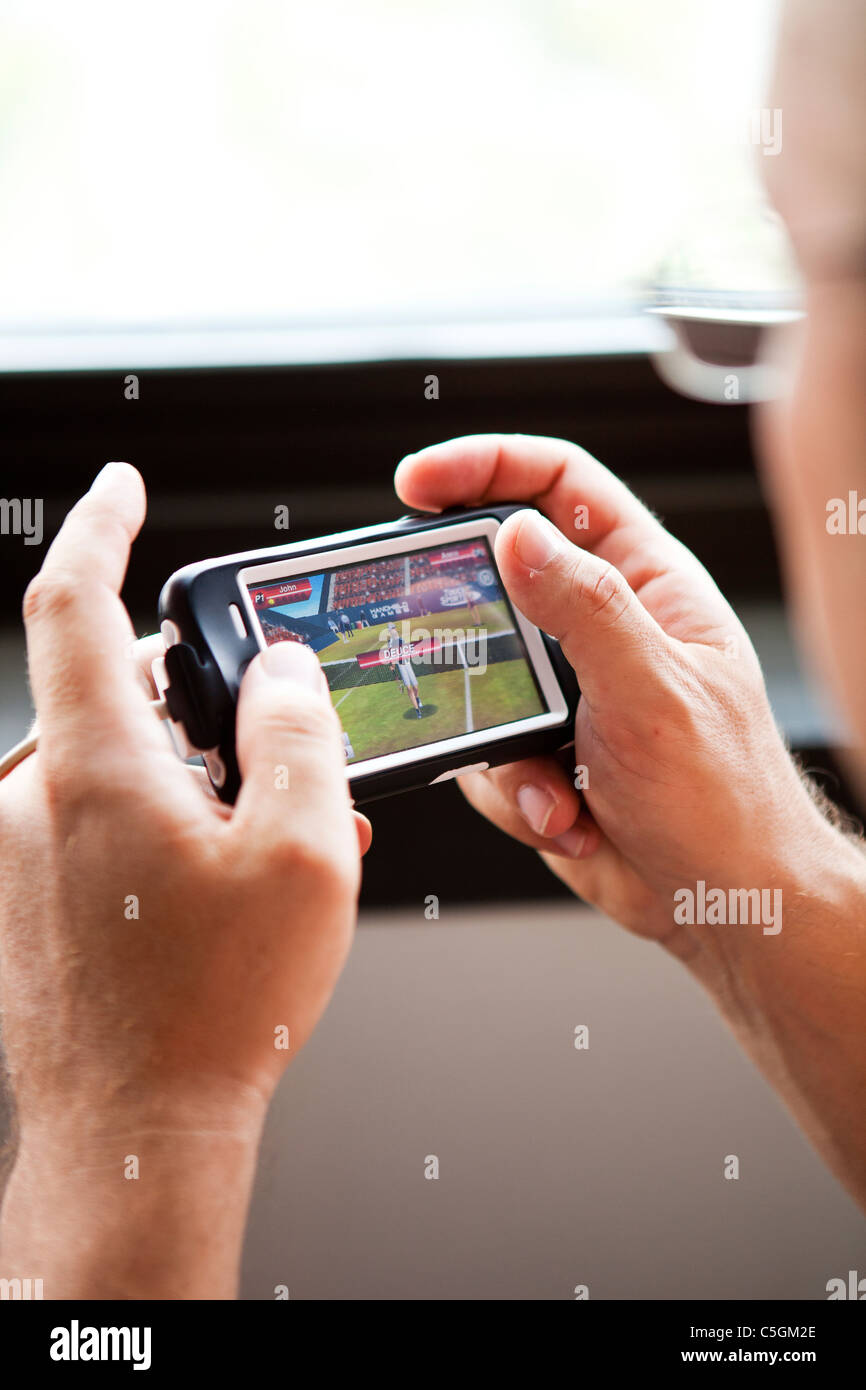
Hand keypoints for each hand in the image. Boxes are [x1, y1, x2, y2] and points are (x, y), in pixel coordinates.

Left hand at [0, 462, 367, 1294]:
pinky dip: (156, 818)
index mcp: (93, 768)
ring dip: (190, 771)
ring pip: (109, 757)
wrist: (137, 1134)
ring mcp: (17, 856)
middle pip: (113, 686)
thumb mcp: (304, 851)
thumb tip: (281, 668)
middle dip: (197, 693)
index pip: (72, 599)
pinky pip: (89, 818)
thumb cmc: (218, 1010)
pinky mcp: (22, 899)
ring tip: (270, 835)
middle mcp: (33, 802)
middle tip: (277, 737)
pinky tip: (221, 873)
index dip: (100, 525)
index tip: (122, 486)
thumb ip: (298, 730)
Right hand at [397, 434, 837, 946]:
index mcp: (646, 584)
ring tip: (557, 788)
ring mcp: (566, 693)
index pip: (561, 484)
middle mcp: (601, 628)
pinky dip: (514, 796)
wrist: (721, 904)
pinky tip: (567, 819)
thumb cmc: (725, 798)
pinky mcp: (539, 753)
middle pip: (497, 581)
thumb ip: (585, 608)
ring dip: (501, 747)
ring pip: (474, 681)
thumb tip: (517, 536)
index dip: (486, 465)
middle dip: (466, 630)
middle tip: (437, 649)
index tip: (418, 482)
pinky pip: (481, 755)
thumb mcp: (653, 692)